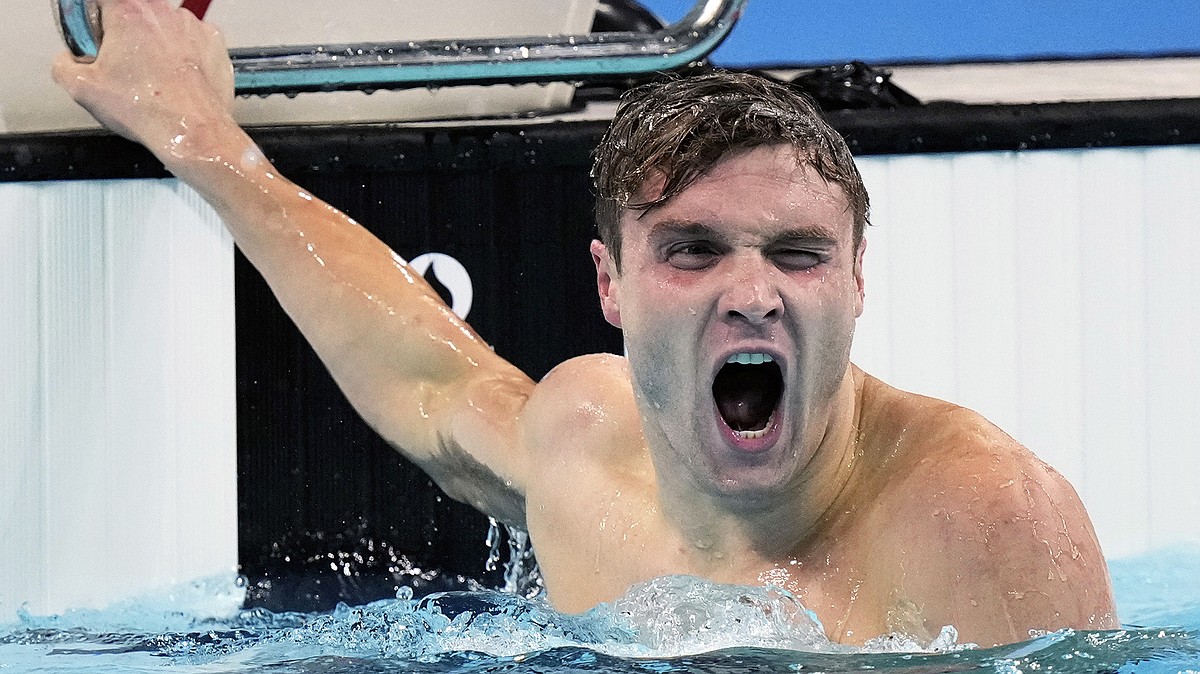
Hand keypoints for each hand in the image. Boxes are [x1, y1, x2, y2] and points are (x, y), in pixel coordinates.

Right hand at [52, 0, 235, 159]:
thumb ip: (64, 64)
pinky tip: (175, 80)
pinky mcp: (214, 44)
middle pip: (133, 13)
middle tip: (122, 66)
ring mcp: (193, 27)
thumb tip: (68, 61)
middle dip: (124, 36)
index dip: (93, 20)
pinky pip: (191, 43)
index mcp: (128, 11)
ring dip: (155, 47)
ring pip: (163, 29)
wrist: (193, 131)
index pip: (99, 1)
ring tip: (152, 79)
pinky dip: (183, 57)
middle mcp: (163, 12)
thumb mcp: (81, 89)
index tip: (94, 37)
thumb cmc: (149, 109)